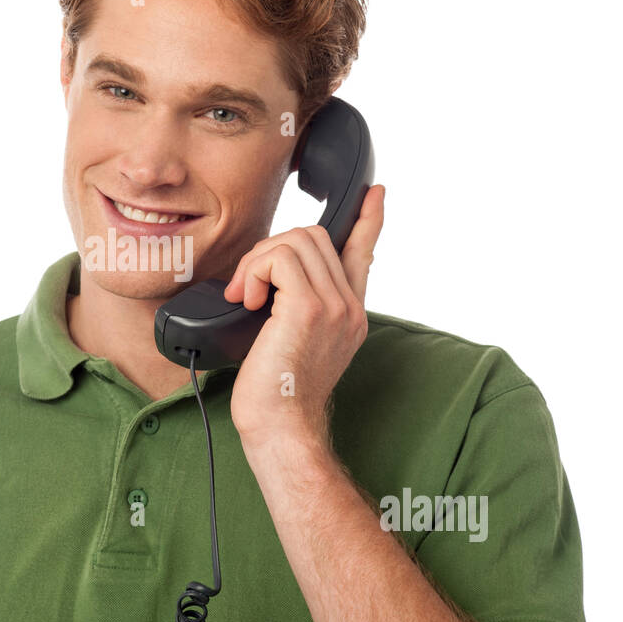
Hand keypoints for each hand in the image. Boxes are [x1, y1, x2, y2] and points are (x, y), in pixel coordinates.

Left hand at [224, 184, 385, 451]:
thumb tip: (269, 284)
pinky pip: (278, 258)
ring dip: (258, 261)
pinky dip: (254, 271)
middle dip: (271, 250)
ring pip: (295, 241)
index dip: (368, 220)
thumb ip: (295, 310)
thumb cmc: (275, 395)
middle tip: (248, 288)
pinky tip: (248, 301)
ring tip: (246, 297)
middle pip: (313, 236)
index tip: (375, 195)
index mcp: (350, 312)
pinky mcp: (310, 308)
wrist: (281, 426)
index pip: (363, 253)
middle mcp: (349, 306)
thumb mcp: (291, 343)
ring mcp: (334, 305)